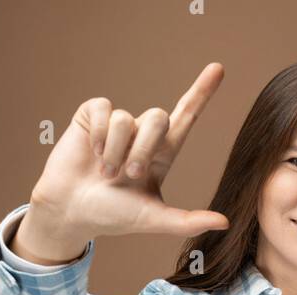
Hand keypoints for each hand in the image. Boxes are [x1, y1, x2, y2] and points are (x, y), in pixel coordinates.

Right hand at [25, 62, 230, 245]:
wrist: (70, 212)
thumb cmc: (112, 216)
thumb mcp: (152, 219)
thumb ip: (188, 221)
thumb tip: (226, 223)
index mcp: (161, 154)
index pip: (186, 116)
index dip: (201, 93)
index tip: (217, 69)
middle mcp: (141, 135)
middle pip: (159, 118)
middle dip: (144, 148)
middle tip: (130, 174)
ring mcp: (117, 124)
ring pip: (126, 119)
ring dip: (114, 151)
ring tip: (104, 171)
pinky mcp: (91, 116)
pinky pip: (103, 109)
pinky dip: (98, 135)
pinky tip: (91, 152)